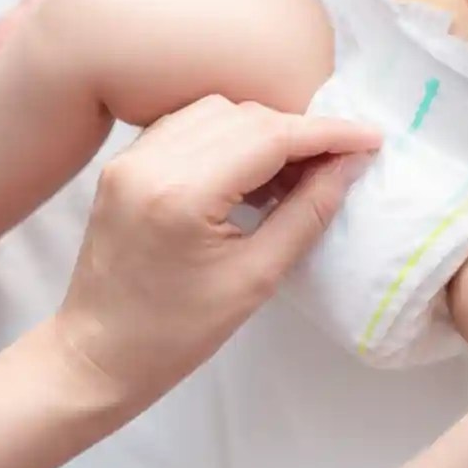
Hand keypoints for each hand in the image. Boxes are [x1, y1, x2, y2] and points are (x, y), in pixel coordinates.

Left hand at [53, 95, 380, 407]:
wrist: (96, 355)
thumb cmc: (179, 333)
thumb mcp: (257, 277)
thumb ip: (309, 212)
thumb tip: (350, 164)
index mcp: (182, 194)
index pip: (270, 137)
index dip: (328, 133)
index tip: (371, 139)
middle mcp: (150, 162)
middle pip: (245, 116)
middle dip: (300, 132)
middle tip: (338, 164)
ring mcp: (131, 159)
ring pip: (217, 112)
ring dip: (265, 130)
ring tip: (295, 172)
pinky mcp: (124, 164)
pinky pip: (188, 125)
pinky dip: (230, 136)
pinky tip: (251, 171)